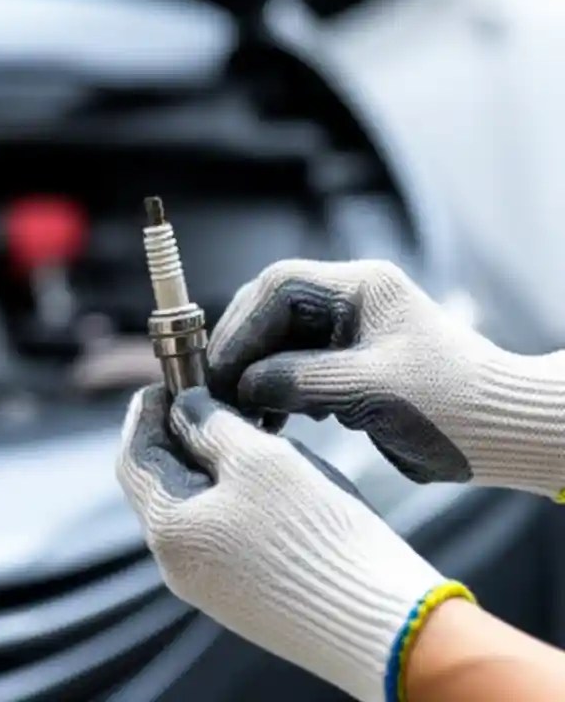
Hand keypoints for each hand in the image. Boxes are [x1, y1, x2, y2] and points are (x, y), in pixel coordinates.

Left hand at [116, 385, 463, 701]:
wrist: (381, 622)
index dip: (148, 412)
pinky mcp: (242, 598)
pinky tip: (265, 479)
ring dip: (207, 466)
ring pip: (190, 508)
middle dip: (178, 437)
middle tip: (208, 399)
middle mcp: (175, 564)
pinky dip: (229, 498)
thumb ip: (211, 425)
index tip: (172, 381)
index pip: (134, 456)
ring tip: (244, 431)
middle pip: (158, 483)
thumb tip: (184, 406)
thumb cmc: (318, 534)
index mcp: (167, 528)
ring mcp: (208, 586)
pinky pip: (219, 535)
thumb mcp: (260, 459)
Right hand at [208, 259, 564, 497]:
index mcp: (362, 288)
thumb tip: (243, 386)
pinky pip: (293, 370)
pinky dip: (275, 393)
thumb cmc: (451, 404)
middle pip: (270, 311)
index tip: (223, 371)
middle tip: (219, 391)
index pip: (279, 287)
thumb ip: (298, 381)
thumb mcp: (369, 390)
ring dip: (255, 375)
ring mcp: (349, 334)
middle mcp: (352, 303)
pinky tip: (270, 421)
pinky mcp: (348, 367)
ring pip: (277, 342)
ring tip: (243, 412)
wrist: (501, 433)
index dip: (242, 327)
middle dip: (241, 350)